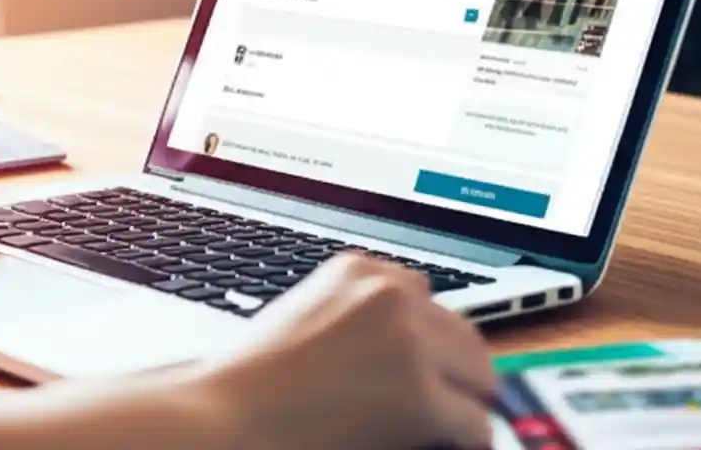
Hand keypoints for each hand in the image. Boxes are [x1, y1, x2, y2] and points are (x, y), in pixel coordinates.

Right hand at [200, 254, 493, 449]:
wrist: (222, 422)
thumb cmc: (251, 385)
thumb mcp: (309, 319)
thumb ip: (360, 319)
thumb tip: (418, 348)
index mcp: (361, 270)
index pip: (428, 302)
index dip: (425, 347)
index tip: (418, 372)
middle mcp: (391, 295)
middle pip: (465, 336)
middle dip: (451, 374)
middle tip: (432, 410)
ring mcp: (409, 344)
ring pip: (478, 378)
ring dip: (458, 405)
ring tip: (425, 429)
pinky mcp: (422, 398)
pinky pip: (474, 425)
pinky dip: (458, 442)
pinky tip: (425, 445)